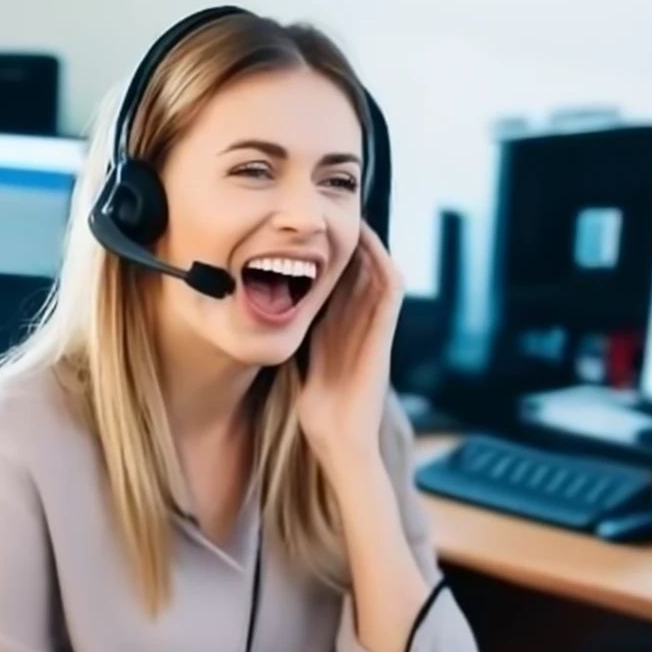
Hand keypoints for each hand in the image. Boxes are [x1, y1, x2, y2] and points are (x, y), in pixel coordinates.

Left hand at [295, 222, 402, 473]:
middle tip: (335, 210)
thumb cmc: (318, 412)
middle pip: (360, 271)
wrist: (338, 441)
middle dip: (349, 241)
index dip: (328, 254)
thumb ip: (292, 340)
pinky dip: (382, 264)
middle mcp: (359, 326)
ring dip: (369, 245)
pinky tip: (368, 243)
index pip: (338, 282)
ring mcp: (375, 330)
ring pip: (378, 274)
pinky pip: (390, 291)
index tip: (310, 228)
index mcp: (340, 331)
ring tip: (353, 216)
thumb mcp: (298, 363)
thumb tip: (261, 316)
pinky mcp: (385, 336)